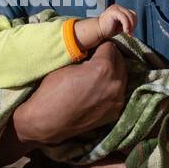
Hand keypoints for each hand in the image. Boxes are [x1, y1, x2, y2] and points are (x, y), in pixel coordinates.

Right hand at [13, 42, 127, 146]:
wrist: (47, 121)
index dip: (100, 46)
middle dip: (109, 58)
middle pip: (120, 61)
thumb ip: (87, 57)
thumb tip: (95, 52)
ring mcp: (117, 100)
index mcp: (103, 68)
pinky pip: (118, 93)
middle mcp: (115, 84)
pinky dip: (111, 88)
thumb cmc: (52, 90)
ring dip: (112, 73)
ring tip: (97, 75)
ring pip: (122, 77)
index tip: (93, 49)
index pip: (110, 46)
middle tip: (96, 59)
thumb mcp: (69, 65)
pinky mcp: (115, 112)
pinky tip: (98, 89)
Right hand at [94, 4, 135, 39]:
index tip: (131, 32)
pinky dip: (127, 25)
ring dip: (131, 25)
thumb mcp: (120, 25)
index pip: (132, 14)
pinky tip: (125, 31)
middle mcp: (118, 7)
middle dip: (133, 25)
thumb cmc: (107, 29)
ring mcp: (116, 8)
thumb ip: (127, 23)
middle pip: (133, 14)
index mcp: (120, 9)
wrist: (98, 31)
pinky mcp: (114, 11)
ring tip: (127, 33)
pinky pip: (124, 18)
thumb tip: (135, 25)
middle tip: (130, 34)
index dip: (134, 23)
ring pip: (130, 15)